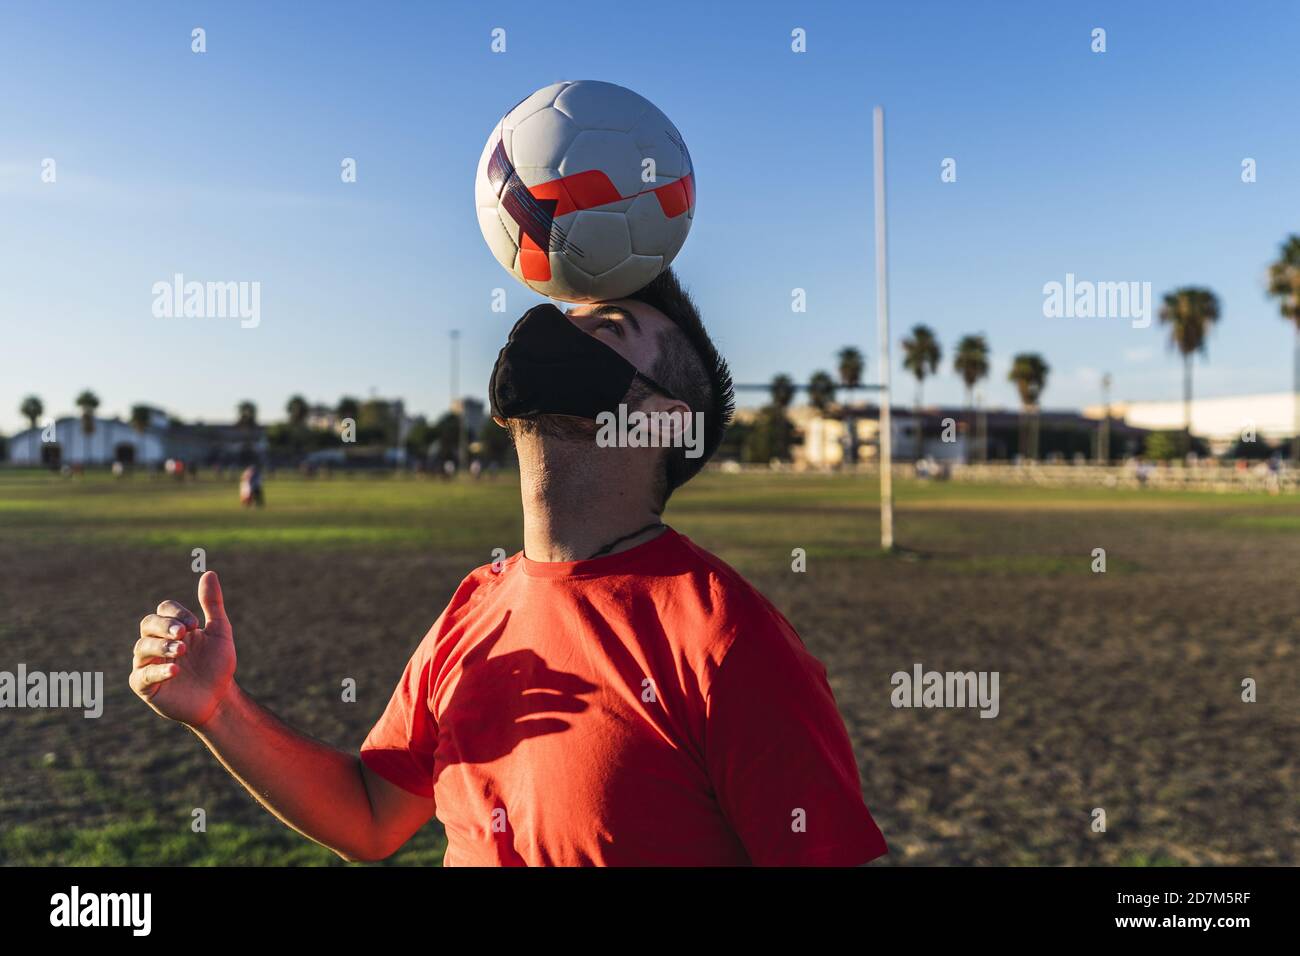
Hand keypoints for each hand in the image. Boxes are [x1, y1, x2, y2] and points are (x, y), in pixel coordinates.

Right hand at [130, 571, 236, 728]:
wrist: (220, 697)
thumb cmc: (217, 664)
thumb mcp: (219, 632)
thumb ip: (213, 604)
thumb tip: (209, 572)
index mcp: (172, 628)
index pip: (163, 610)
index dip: (176, 613)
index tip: (194, 624)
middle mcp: (156, 643)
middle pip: (148, 624)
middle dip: (164, 626)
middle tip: (183, 633)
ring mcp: (148, 664)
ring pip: (142, 648)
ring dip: (161, 647)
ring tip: (182, 651)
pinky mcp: (145, 686)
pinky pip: (142, 676)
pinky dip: (157, 671)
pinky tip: (175, 670)